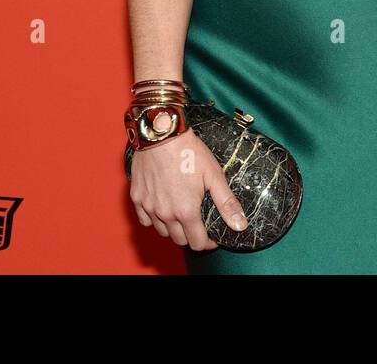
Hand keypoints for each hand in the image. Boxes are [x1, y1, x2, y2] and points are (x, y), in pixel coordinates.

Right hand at [127, 129, 248, 249]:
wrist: (162, 134)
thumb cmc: (189, 152)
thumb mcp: (214, 175)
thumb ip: (227, 203)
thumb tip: (240, 225)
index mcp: (186, 211)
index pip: (196, 243)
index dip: (207, 243)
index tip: (212, 237)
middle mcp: (165, 213)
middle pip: (179, 240)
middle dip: (191, 235)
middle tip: (198, 223)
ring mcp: (149, 206)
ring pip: (161, 231)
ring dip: (173, 228)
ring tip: (181, 214)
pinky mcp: (137, 197)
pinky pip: (144, 219)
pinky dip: (154, 219)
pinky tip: (162, 207)